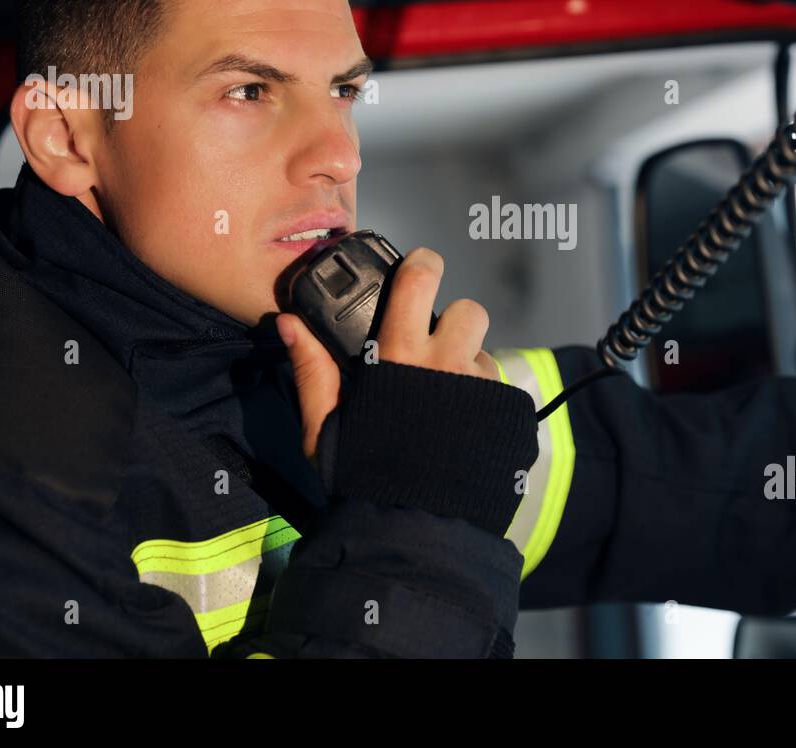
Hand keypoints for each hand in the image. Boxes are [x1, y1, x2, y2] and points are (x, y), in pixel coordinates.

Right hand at [275, 246, 499, 463]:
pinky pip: (498, 387)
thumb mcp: (325, 426)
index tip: (417, 270)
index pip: (419, 279)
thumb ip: (312, 370)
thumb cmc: (364, 477)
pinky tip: (463, 425)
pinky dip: (483, 397)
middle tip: (434, 344)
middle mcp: (447, 360)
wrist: (417, 530)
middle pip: (466, 309)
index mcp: (400, 354)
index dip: (422, 265)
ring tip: (445, 396)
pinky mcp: (506, 412)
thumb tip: (289, 322)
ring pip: (483, 350)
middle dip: (453, 320)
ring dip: (467, 362)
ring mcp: (482, 385)